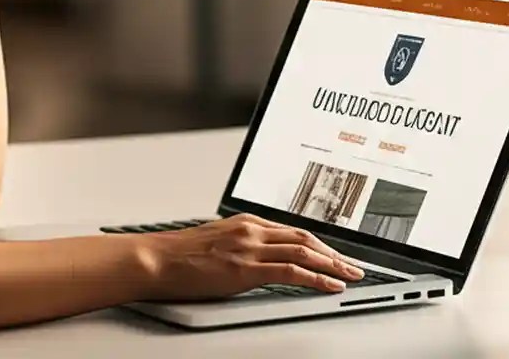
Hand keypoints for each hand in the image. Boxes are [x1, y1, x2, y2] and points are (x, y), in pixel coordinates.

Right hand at [135, 214, 364, 300]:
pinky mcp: (246, 268)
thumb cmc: (177, 256)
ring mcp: (250, 248)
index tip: (334, 254)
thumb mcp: (215, 243)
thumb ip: (238, 246)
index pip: (292, 230)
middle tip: (353, 266)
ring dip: (333, 265)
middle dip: (333, 253)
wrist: (155, 259)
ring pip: (304, 251)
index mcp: (245, 223)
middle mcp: (251, 230)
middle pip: (305, 237)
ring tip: (349, 276)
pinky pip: (292, 271)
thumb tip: (254, 261)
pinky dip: (316, 278)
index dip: (318, 243)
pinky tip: (329, 285)